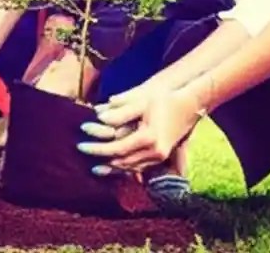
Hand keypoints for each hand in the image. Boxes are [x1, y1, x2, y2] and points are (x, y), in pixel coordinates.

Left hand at [77, 88, 203, 174]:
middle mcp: (154, 151)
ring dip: (112, 168)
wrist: (189, 107)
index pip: (116, 148)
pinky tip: (114, 166)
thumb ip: (120, 112)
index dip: (97, 148)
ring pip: (131, 167)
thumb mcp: (141, 103)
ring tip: (95, 167)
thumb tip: (98, 117)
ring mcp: (159, 156)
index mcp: (148, 137)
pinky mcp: (161, 157)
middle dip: (102, 159)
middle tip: (84, 155)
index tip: (81, 144)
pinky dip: (125, 168)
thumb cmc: (164, 101)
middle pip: (122, 161)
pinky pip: (139, 167)